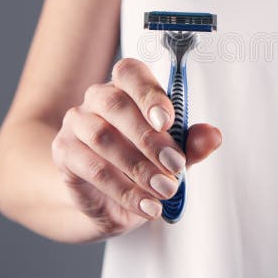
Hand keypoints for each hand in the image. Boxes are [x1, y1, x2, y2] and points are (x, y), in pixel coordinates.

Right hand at [51, 57, 222, 237]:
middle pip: (116, 105)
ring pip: (102, 137)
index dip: (149, 94)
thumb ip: (193, 143)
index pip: (131, 73)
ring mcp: (77, 123)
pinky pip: (92, 168)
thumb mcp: (173, 155)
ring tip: (165, 190)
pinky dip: (123, 190)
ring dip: (138, 167)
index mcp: (127, 87)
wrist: (106, 199)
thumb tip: (212, 136)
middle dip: (150, 139)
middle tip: (176, 167)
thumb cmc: (142, 164)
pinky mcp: (64, 152)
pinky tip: (146, 204)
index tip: (168, 121)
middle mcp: (98, 99)